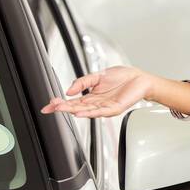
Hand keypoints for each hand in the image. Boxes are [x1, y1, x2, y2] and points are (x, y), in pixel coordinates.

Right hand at [40, 65, 154, 118]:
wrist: (139, 78)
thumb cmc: (122, 77)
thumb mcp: (97, 76)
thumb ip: (82, 82)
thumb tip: (68, 91)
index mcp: (91, 97)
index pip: (72, 102)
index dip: (60, 103)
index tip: (49, 104)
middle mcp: (97, 104)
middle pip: (76, 108)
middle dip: (62, 108)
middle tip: (50, 107)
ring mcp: (105, 107)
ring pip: (86, 111)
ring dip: (73, 111)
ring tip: (61, 109)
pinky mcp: (114, 108)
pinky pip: (100, 112)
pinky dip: (89, 113)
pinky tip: (80, 113)